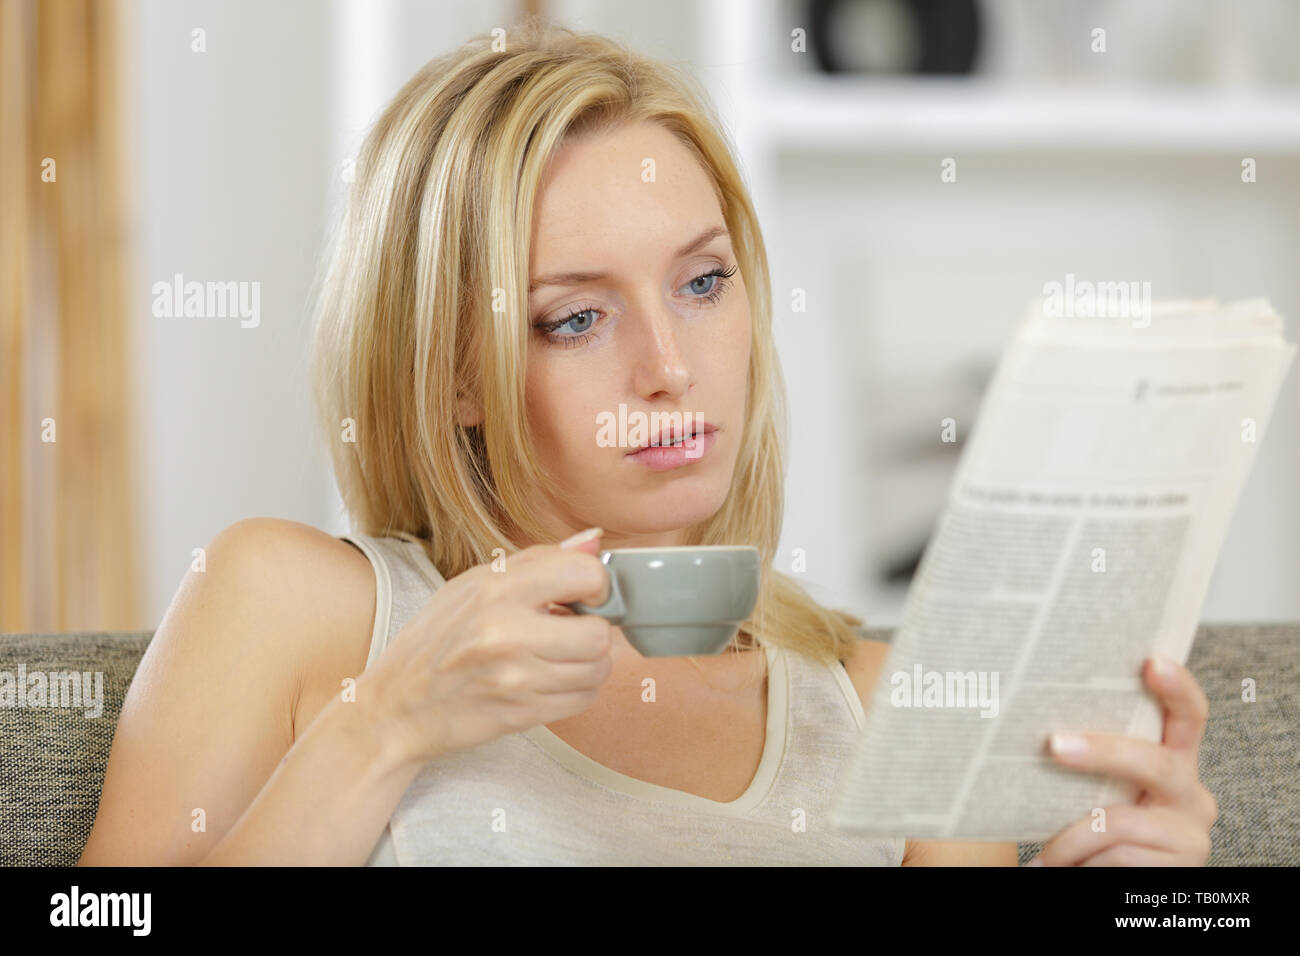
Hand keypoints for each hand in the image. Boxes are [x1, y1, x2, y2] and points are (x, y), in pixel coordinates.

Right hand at [357, 528, 617, 764]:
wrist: (396, 707)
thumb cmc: (434, 641)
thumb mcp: (472, 585)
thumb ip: (536, 561)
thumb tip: (593, 542)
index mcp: (494, 589)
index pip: (585, 574)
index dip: (596, 586)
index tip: (585, 595)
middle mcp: (506, 632)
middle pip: (599, 633)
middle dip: (594, 632)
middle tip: (574, 631)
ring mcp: (514, 677)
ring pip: (597, 669)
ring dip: (588, 664)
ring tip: (560, 657)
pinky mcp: (521, 714)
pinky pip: (583, 700)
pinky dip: (577, 691)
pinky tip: (552, 681)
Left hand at [1027, 656, 1217, 865]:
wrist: (1106, 874)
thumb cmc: (1093, 817)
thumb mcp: (1097, 781)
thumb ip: (1089, 748)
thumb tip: (1029, 711)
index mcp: (1174, 756)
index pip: (1188, 714)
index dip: (1176, 687)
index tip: (1150, 661)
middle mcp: (1191, 790)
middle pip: (1155, 763)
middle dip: (1101, 752)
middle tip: (1054, 745)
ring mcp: (1191, 831)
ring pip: (1123, 822)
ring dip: (1073, 837)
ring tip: (1041, 853)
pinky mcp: (1182, 864)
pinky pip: (1120, 855)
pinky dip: (1084, 860)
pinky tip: (1062, 866)